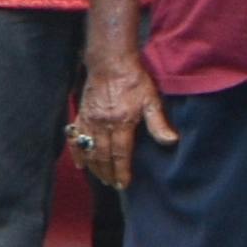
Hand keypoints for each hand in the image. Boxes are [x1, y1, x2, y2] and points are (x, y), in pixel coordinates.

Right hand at [72, 50, 172, 192]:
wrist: (110, 62)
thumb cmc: (134, 80)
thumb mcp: (151, 99)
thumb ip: (158, 123)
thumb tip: (171, 141)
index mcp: (121, 123)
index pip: (120, 154)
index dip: (122, 171)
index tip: (123, 184)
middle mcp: (103, 124)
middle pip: (103, 156)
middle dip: (107, 173)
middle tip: (112, 185)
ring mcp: (90, 120)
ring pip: (89, 149)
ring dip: (94, 166)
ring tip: (100, 178)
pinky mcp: (82, 114)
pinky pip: (76, 138)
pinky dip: (77, 152)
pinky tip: (80, 163)